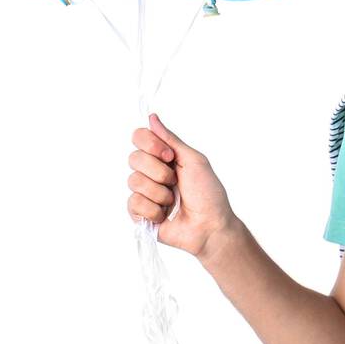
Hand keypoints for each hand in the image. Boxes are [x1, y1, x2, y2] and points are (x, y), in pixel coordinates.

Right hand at [127, 112, 237, 259]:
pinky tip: (164, 215)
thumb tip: (152, 117)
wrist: (210, 226)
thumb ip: (171, 139)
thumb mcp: (194, 160)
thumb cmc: (208, 194)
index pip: (139, 138)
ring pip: (133, 181)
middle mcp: (151, 172)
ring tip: (173, 201)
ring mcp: (145, 192)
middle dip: (159, 171)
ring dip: (160, 193)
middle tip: (175, 181)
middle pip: (134, 158)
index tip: (169, 156)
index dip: (151, 144)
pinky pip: (133, 203)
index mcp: (164, 157)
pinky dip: (153, 210)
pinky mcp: (140, 213)